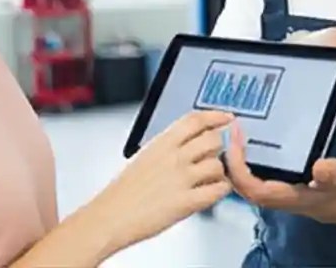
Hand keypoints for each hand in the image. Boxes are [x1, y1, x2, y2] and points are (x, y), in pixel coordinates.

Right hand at [91, 111, 233, 248]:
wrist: (109, 217)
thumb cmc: (121, 193)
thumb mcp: (143, 157)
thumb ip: (166, 149)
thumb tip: (186, 144)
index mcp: (161, 143)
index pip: (195, 120)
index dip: (215, 116)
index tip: (226, 118)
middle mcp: (173, 158)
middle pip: (212, 139)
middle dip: (220, 147)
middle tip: (218, 153)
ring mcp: (181, 179)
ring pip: (218, 165)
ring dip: (220, 172)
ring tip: (212, 178)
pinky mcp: (186, 202)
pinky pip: (218, 190)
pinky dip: (221, 190)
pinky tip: (213, 192)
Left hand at [224, 121, 335, 223]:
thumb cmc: (335, 191)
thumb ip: (331, 175)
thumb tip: (320, 167)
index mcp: (279, 197)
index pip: (248, 185)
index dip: (237, 165)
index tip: (236, 138)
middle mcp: (267, 196)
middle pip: (236, 182)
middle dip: (228, 157)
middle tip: (230, 128)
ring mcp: (265, 191)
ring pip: (238, 178)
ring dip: (232, 156)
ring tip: (232, 130)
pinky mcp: (267, 184)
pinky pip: (245, 173)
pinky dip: (239, 157)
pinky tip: (241, 139)